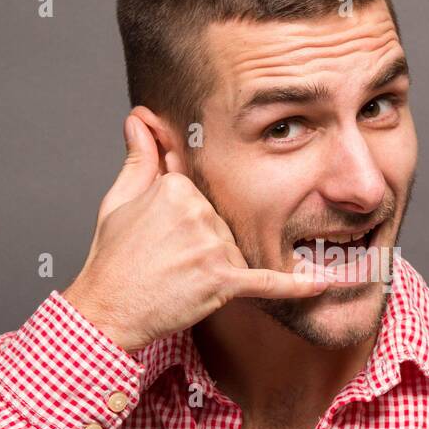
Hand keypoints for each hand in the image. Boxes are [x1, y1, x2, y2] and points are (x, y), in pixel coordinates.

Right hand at [61, 111, 333, 352]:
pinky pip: (267, 281)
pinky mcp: (222, 280)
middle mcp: (197, 211)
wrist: (106, 310)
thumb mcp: (119, 200)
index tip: (164, 238)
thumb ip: (139, 157)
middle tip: (167, 263)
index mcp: (176, 186)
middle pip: (223, 223)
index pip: (204, 196)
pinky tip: (322, 284)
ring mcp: (211, 246)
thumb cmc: (112, 259)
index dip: (187, 221)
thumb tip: (140, 117)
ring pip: (236, 250)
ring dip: (217, 268)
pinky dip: (295, 285)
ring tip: (177, 280)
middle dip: (203, 245)